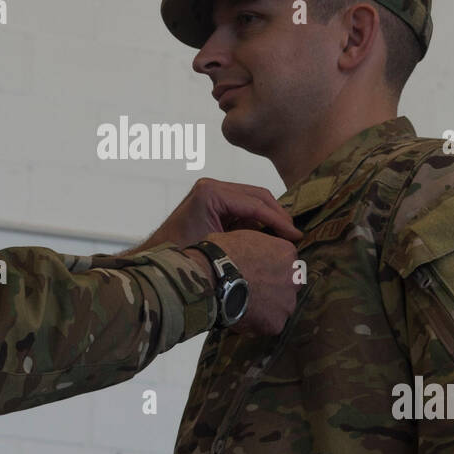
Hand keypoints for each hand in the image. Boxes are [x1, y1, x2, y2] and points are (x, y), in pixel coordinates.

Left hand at [129, 178, 300, 252]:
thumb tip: (281, 245)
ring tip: (288, 239)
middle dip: (279, 216)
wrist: (158, 266)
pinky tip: (271, 238)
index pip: (255, 203)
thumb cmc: (182, 259)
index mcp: (211, 192)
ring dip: (272, 218)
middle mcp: (212, 187)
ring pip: (254, 201)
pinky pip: (245, 209)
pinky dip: (259, 222)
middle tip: (296, 237)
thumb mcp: (219, 248)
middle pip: (258, 196)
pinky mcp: (215, 203)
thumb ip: (248, 240)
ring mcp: (213, 193)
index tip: (296, 236)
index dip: (279, 220)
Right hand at [202, 229, 298, 336]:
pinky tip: (239, 316)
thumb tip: (254, 254)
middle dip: (274, 289)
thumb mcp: (244, 236)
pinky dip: (256, 324)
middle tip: (252, 290)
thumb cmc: (221, 253)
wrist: (210, 277)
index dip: (270, 269)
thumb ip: (259, 247)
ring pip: (280, 307)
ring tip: (243, 305)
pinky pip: (268, 325)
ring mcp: (286, 303)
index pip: (286, 264)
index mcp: (287, 254)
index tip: (257, 273)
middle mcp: (293, 278)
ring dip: (266, 308)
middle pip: (288, 286)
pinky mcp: (275, 323)